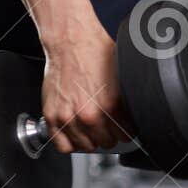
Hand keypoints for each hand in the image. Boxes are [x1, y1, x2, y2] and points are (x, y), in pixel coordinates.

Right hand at [40, 21, 131, 154]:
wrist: (71, 41)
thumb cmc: (95, 53)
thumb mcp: (122, 77)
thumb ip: (126, 100)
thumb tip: (135, 113)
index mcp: (110, 106)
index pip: (125, 136)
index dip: (126, 131)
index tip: (124, 129)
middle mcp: (88, 115)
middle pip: (106, 143)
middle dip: (109, 136)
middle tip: (108, 127)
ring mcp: (68, 117)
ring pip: (85, 147)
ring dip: (91, 140)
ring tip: (93, 131)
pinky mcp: (52, 116)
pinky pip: (61, 145)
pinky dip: (70, 143)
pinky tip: (76, 135)